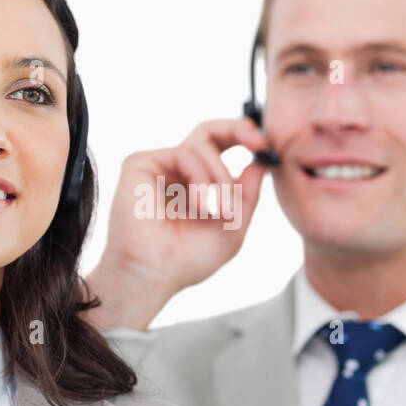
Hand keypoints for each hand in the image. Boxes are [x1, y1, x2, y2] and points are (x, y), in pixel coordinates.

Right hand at [85, 118, 270, 330]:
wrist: (153, 275)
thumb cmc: (186, 261)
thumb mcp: (233, 227)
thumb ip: (248, 194)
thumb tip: (260, 163)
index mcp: (195, 183)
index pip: (220, 146)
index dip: (243, 138)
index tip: (265, 147)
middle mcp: (175, 171)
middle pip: (209, 131)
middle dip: (238, 130)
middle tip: (258, 144)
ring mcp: (158, 166)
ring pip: (202, 145)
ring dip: (220, 177)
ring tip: (220, 210)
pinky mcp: (140, 164)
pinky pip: (184, 153)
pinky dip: (200, 176)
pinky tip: (200, 204)